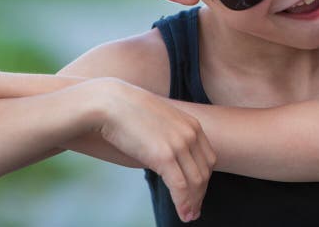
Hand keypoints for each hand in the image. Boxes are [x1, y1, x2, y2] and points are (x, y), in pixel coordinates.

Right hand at [86, 77, 215, 222]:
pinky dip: (184, 203)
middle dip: (201, 193)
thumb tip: (164, 151)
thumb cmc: (128, 111)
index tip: (197, 191)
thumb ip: (168, 134)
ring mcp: (179, 144)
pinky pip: (181, 186)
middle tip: (195, 210)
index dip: (204, 178)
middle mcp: (191, 134)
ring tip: (189, 216)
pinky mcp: (164, 156)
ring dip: (194, 203)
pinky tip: (183, 214)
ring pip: (195, 182)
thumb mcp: (157, 120)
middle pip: (204, 171)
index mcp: (192, 124)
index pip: (208, 157)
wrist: (110, 102)